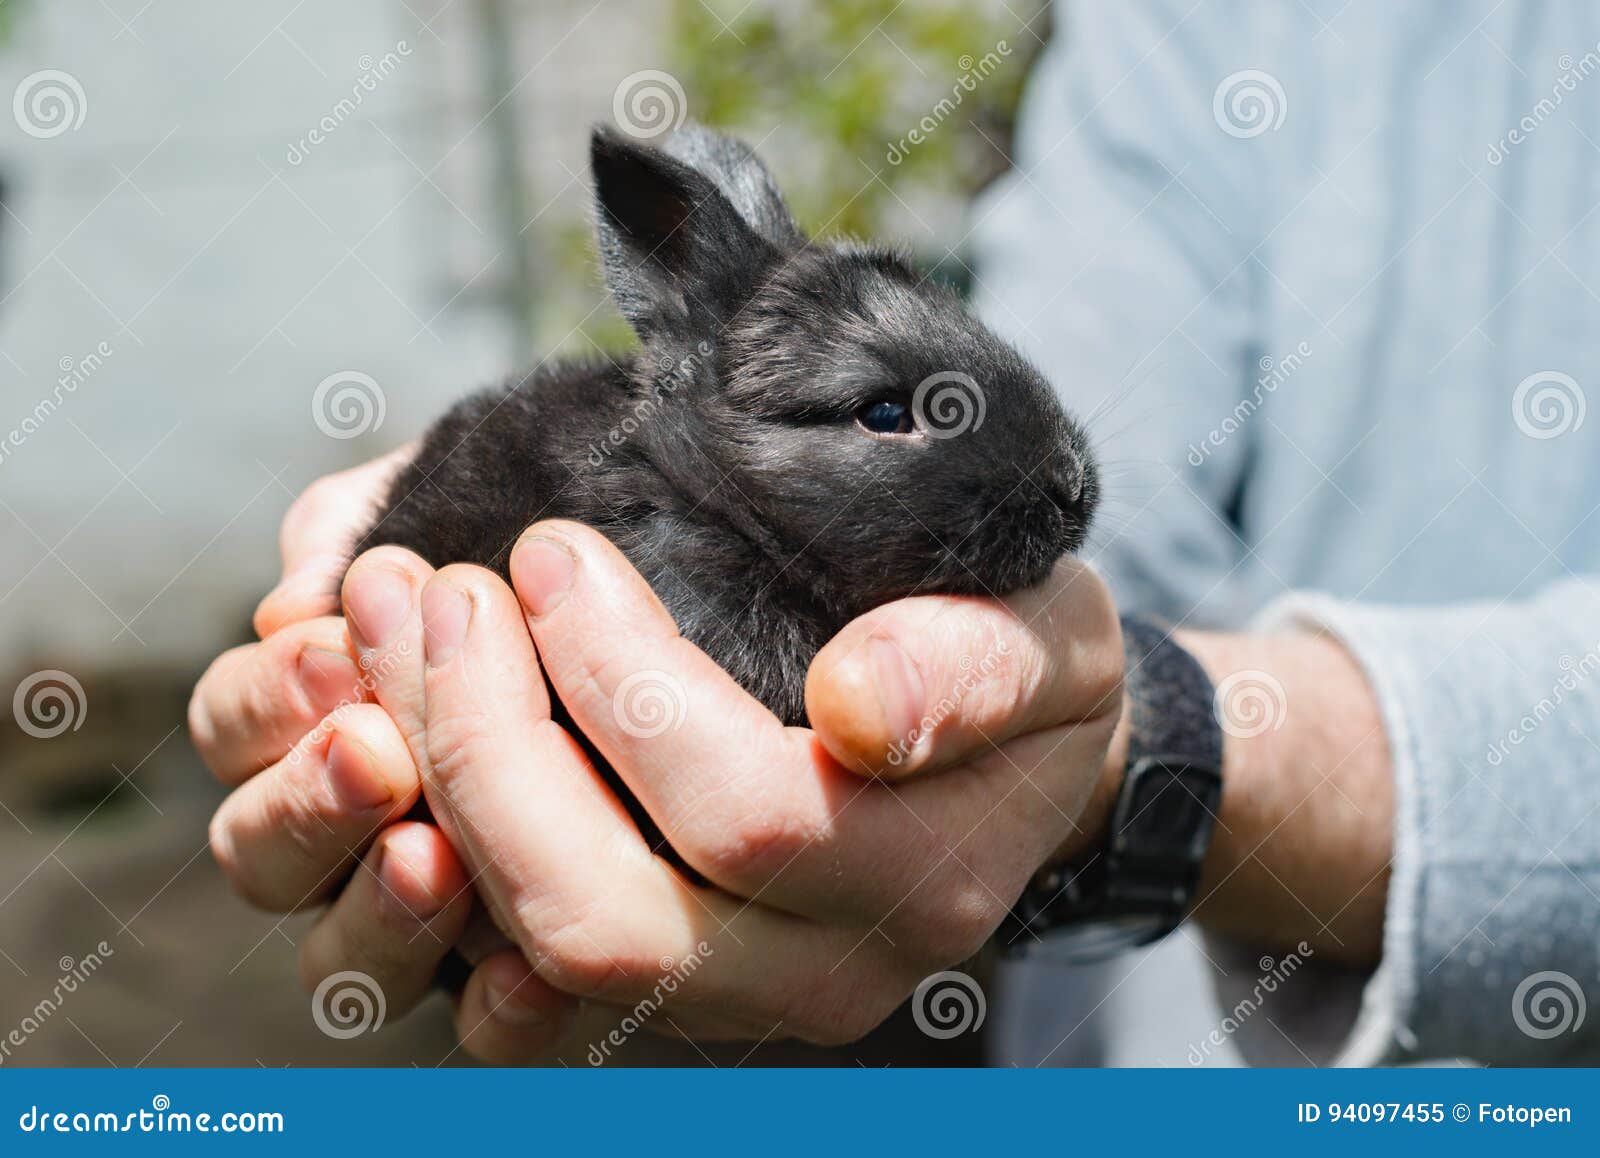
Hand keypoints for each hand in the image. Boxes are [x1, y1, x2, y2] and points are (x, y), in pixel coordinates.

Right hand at [190, 449, 572, 1059]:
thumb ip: (382, 510)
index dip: (263, 702)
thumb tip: (299, 590)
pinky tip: (529, 968)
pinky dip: (497, 1012)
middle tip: (369, 744)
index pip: (237, 727)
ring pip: (344, 968)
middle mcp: (376, 812)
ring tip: (424, 851)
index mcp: (339, 695)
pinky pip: (487, 1039)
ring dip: (373, 911)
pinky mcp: (567, 977)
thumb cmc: (615, 516)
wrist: (749, 556)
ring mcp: (456, 903)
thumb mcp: (492, 485)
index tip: (335, 639)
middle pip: (260, 859)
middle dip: (301, 802)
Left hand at [341, 520, 1123, 1052]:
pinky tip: (392, 739)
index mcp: (922, 878)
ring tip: (380, 632)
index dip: (621, 682)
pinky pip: (504, 973)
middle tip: (428, 587)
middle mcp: (822, 972)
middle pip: (604, 917)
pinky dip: (422, 865)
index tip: (550, 546)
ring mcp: (732, 997)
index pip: (743, 813)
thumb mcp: (1052, 638)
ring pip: (528, 954)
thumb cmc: (1029, 673)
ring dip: (429, 792)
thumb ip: (973, 667)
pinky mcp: (660, 986)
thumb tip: (860, 706)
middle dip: (484, 745)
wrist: (1027, 770)